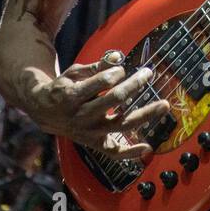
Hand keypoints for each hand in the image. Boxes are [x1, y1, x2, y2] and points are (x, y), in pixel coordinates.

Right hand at [27, 55, 169, 159]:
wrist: (45, 112)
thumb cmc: (63, 88)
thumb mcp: (74, 73)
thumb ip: (96, 66)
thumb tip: (118, 57)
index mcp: (73, 96)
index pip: (101, 83)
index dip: (115, 73)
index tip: (121, 69)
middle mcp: (82, 116)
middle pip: (115, 99)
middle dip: (134, 84)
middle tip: (148, 73)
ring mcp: (90, 132)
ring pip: (121, 124)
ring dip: (145, 114)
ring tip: (164, 105)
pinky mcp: (95, 142)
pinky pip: (114, 152)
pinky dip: (130, 153)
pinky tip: (148, 147)